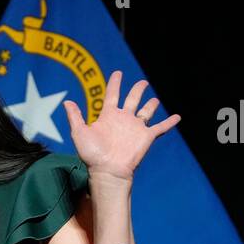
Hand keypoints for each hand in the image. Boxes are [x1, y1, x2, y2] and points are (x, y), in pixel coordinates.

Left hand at [62, 70, 179, 181]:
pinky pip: (160, 127)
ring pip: (146, 111)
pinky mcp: (146, 137)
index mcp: (108, 116)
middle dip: (138, 90)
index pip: (113, 95)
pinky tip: (177, 116)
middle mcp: (123, 119)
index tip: (118, 73)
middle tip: (143, 82)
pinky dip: (169, 122)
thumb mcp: (80, 132)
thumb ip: (75, 116)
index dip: (115, 83)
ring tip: (155, 99)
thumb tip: (66, 102)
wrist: (107, 170)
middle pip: (132, 99)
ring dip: (151, 105)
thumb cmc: (92, 154)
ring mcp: (136, 127)